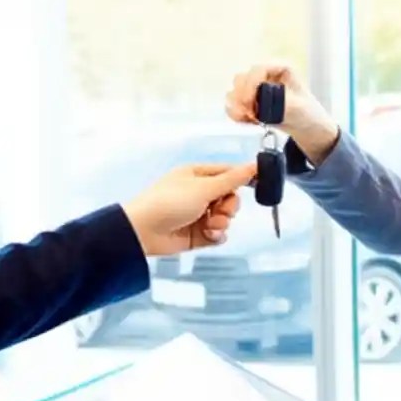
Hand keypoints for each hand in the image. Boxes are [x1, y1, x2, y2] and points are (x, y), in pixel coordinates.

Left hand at [122, 163, 257, 256]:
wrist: (143, 231)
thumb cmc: (169, 202)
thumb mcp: (204, 187)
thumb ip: (232, 179)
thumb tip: (255, 165)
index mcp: (197, 175)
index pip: (228, 173)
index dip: (242, 179)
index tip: (257, 185)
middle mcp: (198, 193)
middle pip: (230, 198)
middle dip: (229, 206)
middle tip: (220, 210)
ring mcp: (197, 214)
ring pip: (225, 218)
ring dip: (221, 222)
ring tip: (209, 225)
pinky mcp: (197, 233)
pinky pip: (217, 233)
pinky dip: (216, 235)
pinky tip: (208, 235)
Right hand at [225, 62, 339, 163]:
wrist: (306, 128)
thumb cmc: (307, 113)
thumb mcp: (298, 107)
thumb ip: (280, 102)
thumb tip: (261, 100)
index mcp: (279, 69)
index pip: (257, 69)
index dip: (250, 85)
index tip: (250, 102)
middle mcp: (265, 75)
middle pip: (241, 79)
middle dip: (243, 98)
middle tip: (253, 114)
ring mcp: (255, 88)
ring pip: (233, 92)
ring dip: (238, 108)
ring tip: (253, 120)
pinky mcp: (249, 102)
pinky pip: (233, 105)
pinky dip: (237, 115)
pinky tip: (249, 122)